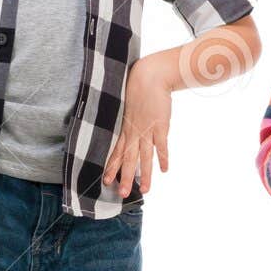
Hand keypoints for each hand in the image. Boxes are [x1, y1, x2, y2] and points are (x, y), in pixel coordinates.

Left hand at [102, 57, 172, 196]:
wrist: (150, 76)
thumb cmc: (137, 87)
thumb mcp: (126, 105)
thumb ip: (126, 119)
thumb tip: (126, 127)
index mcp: (124, 128)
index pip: (116, 152)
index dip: (111, 167)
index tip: (105, 182)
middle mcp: (133, 132)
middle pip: (128, 160)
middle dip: (125, 178)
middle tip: (122, 194)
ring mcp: (147, 130)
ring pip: (144, 157)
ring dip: (145, 175)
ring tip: (146, 191)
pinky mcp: (160, 125)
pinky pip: (161, 145)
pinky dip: (163, 158)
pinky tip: (165, 170)